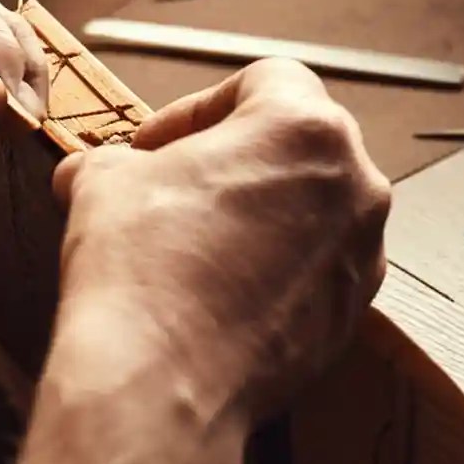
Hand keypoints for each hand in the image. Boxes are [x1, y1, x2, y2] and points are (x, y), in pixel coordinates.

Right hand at [48, 58, 390, 422]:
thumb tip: (102, 170)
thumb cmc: (143, 270)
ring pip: (313, 209)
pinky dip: (276, 268)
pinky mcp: (353, 314)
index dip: (199, 107)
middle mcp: (354, 184)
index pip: (263, 81)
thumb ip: (116, 160)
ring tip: (197, 242)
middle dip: (235, 159)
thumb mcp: (104, 181)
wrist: (162, 382)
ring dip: (260, 214)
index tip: (158, 143)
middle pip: (296, 144)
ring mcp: (361, 254)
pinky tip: (220, 290)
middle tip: (176, 185)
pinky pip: (316, 269)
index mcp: (304, 126)